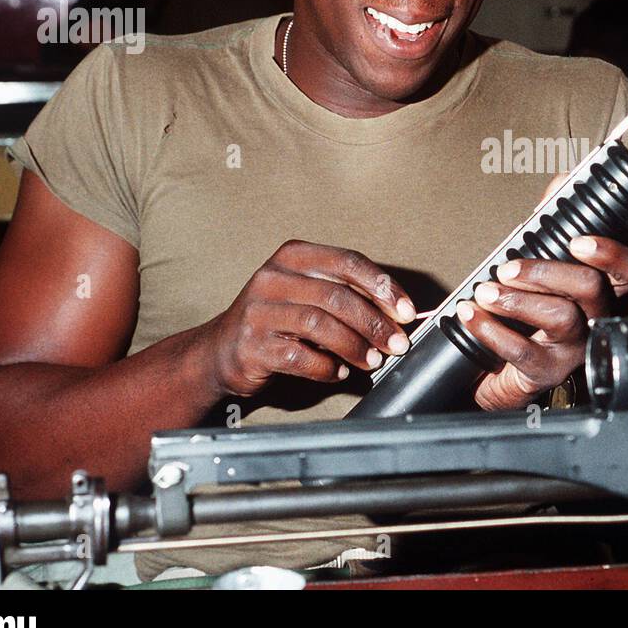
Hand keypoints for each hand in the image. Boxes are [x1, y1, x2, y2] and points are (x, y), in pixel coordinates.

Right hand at [195, 240, 416, 396]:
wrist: (220, 350)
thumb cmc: (276, 320)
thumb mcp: (308, 293)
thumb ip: (346, 295)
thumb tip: (398, 313)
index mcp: (293, 256)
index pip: (347, 262)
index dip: (382, 286)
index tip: (406, 310)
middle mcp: (273, 277)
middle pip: (337, 296)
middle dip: (374, 323)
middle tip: (397, 343)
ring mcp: (259, 311)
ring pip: (320, 324)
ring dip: (355, 346)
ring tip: (372, 360)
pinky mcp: (252, 345)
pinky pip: (300, 356)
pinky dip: (327, 367)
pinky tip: (338, 371)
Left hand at [461, 234, 627, 410]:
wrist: (493, 374)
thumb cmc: (522, 319)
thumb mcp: (538, 269)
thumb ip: (549, 227)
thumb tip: (560, 184)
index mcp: (598, 293)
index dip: (612, 255)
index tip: (578, 242)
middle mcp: (593, 320)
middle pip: (591, 290)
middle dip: (546, 272)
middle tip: (507, 268)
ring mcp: (573, 349)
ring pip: (561, 318)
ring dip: (517, 300)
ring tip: (486, 291)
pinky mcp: (546, 372)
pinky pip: (523, 351)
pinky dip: (491, 330)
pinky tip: (471, 315)